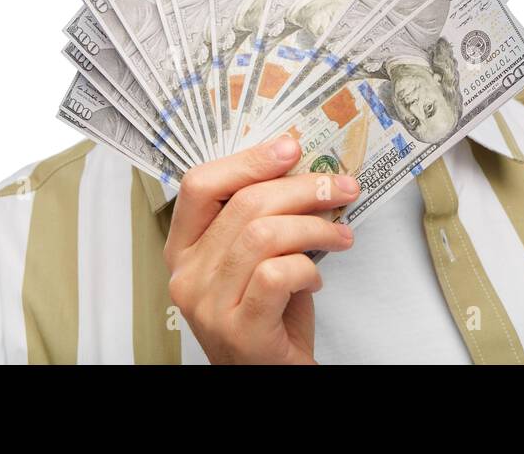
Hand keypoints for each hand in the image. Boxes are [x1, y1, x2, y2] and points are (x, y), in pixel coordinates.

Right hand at [163, 135, 358, 363]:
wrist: (272, 375)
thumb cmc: (268, 315)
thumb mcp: (254, 259)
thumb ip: (261, 218)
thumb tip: (303, 168)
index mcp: (184, 248)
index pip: (198, 185)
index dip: (247, 160)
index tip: (290, 148)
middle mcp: (187, 275)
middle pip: (244, 205)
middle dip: (302, 188)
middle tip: (340, 187)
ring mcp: (208, 305)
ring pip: (263, 235)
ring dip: (314, 226)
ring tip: (340, 234)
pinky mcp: (239, 329)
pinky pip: (276, 274)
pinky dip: (307, 268)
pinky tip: (316, 279)